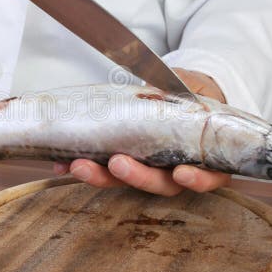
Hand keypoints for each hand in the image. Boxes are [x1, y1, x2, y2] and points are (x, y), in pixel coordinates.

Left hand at [54, 69, 231, 195]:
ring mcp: (148, 170)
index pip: (208, 177)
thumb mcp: (192, 87)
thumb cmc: (193, 93)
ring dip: (102, 176)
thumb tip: (157, 87)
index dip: (197, 180)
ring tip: (79, 165)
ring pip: (128, 181)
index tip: (182, 174)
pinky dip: (86, 167)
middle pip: (161, 184)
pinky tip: (63, 163)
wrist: (178, 92)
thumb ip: (182, 90)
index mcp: (205, 157)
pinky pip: (106, 170)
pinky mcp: (124, 165)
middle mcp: (177, 171)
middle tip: (117, 164)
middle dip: (137, 177)